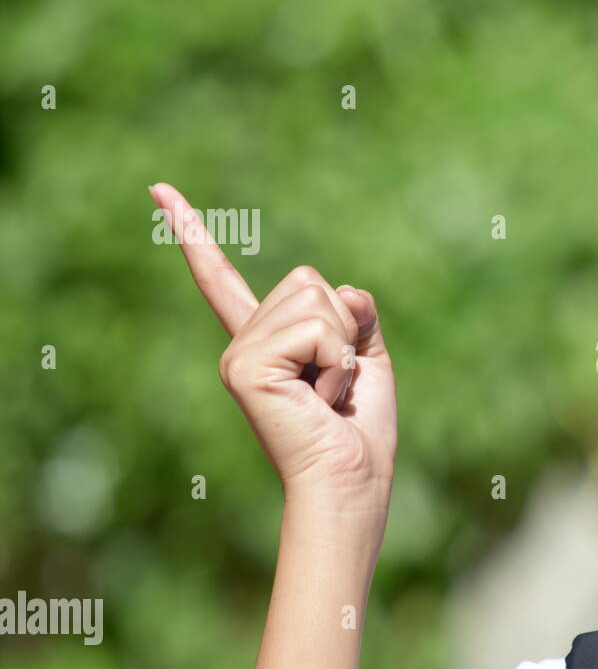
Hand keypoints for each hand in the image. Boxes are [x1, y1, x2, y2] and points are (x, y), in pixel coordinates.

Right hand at [150, 182, 396, 501]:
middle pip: (310, 281)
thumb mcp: (367, 358)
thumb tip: (348, 290)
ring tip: (330, 393)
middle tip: (335, 383)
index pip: (223, 280)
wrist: (351, 480)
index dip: (193, 233)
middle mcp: (243, 345)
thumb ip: (355, 315)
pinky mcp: (245, 367)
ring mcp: (238, 355)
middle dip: (344, 329)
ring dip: (343, 348)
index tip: (159, 188)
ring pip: (318, 299)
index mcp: (266, 342)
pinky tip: (324, 399)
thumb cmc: (360, 432)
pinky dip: (338, 361)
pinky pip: (318, 328)